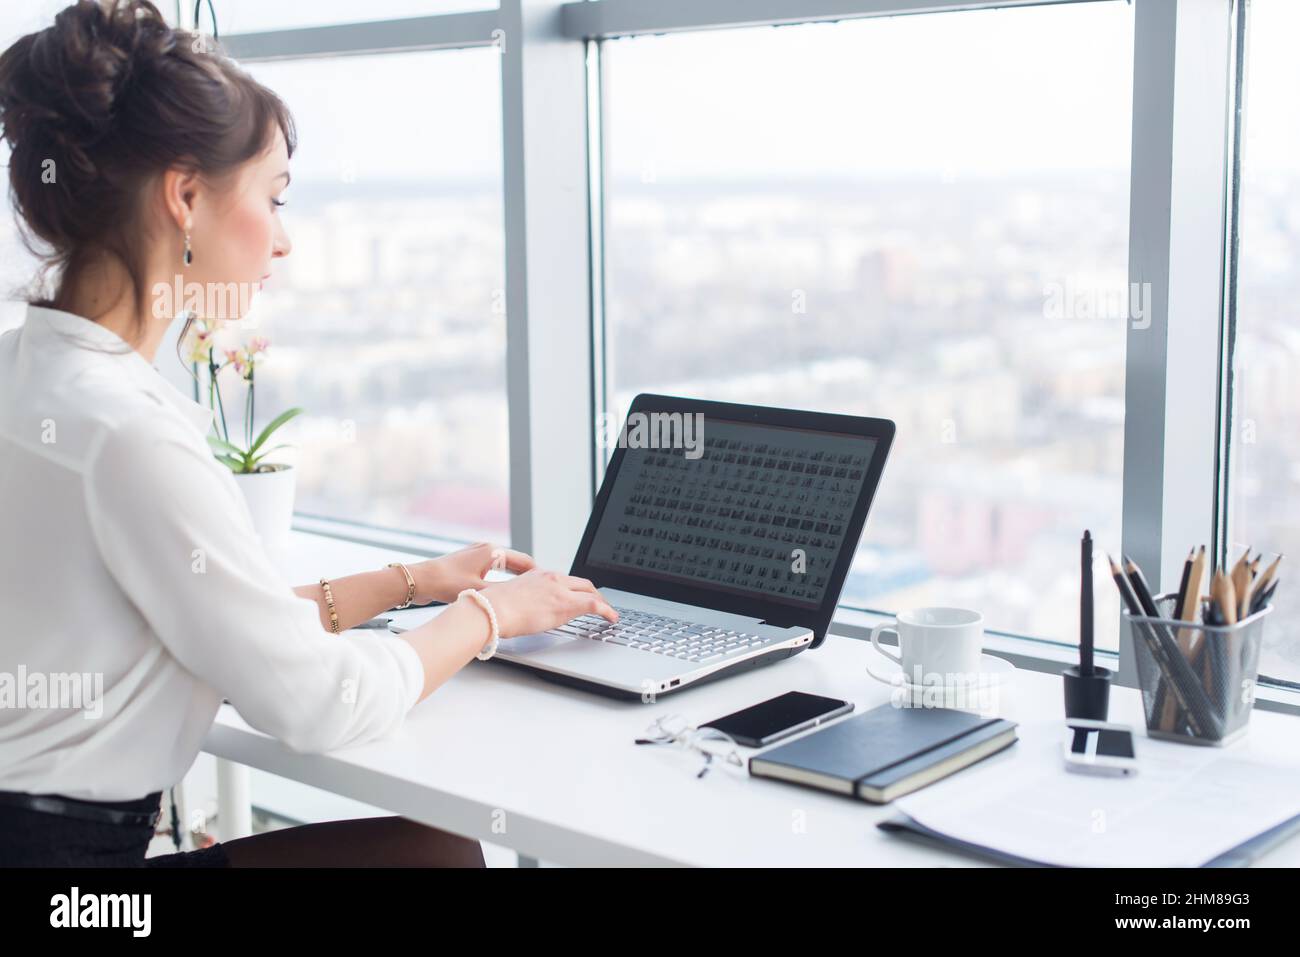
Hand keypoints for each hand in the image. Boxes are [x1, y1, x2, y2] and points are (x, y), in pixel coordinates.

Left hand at [405, 542, 533, 604]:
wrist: (419, 580)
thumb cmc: (445, 583)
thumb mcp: (479, 591)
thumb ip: (502, 593)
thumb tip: (520, 598)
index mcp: (492, 552)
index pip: (524, 560)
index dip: (537, 573)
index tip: (546, 583)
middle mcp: (485, 549)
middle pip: (515, 561)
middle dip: (528, 575)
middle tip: (539, 588)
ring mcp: (475, 554)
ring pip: (503, 564)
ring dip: (514, 576)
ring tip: (524, 589)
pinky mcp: (467, 562)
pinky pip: (491, 568)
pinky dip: (500, 577)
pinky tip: (501, 589)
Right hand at [479, 569, 617, 638]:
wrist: (490, 610)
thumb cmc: (492, 608)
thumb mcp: (510, 598)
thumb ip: (523, 600)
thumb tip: (524, 610)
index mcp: (538, 575)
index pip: (565, 579)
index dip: (577, 589)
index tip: (580, 595)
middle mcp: (552, 578)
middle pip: (582, 583)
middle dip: (594, 593)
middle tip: (600, 603)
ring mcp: (560, 589)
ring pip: (590, 591)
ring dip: (601, 602)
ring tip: (608, 612)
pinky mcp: (566, 603)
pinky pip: (594, 604)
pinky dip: (606, 611)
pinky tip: (612, 618)